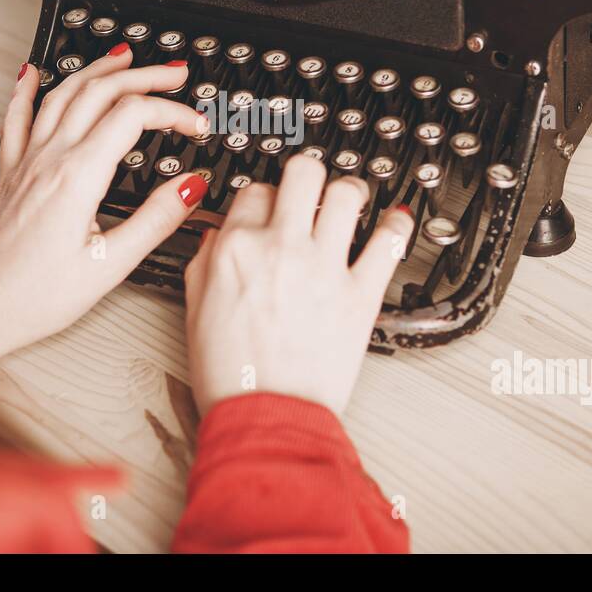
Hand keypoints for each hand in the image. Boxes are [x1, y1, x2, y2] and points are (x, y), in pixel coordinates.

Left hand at [0, 48, 209, 358]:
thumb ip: (156, 221)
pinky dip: (27, 89)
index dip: (172, 111)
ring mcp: (27, 162)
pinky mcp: (10, 175)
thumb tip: (190, 187)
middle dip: (144, 75)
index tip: (195, 125)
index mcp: (78, 177)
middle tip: (176, 72)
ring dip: (97, 70)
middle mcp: (50, 159)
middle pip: (101, 93)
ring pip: (62, 95)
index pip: (133, 116)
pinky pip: (17, 118)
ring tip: (124, 57)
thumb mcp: (110, 265)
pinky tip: (32, 72)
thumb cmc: (34, 296)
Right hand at [183, 155, 413, 415]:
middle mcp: (281, 248)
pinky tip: (397, 221)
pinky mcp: (360, 295)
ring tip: (352, 199)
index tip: (271, 208)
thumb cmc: (231, 377)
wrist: (266, 419)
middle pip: (303, 173)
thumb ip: (206, 264)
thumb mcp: (195, 312)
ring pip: (347, 195)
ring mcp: (324, 268)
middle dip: (307, 175)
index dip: (264, 198)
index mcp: (236, 249)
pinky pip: (388, 244)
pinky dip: (396, 227)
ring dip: (350, 192)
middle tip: (313, 190)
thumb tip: (218, 237)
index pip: (255, 192)